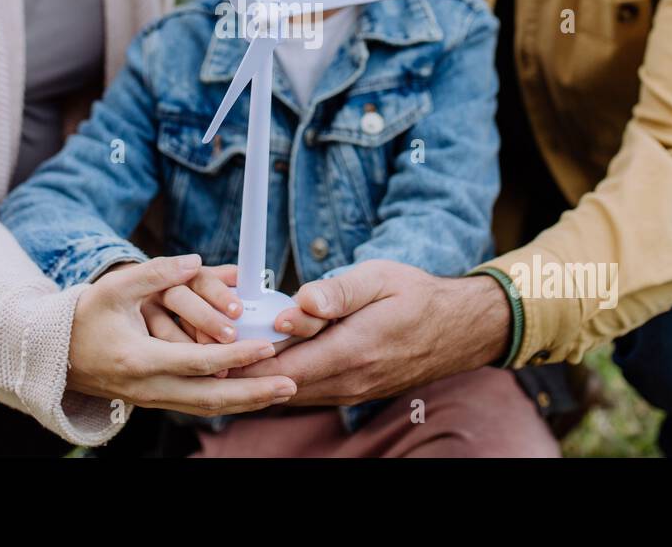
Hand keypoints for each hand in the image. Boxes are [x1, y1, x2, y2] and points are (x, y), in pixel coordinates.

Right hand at [68, 255, 296, 414]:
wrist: (51, 354)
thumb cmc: (82, 316)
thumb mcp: (114, 288)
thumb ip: (155, 272)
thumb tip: (195, 261)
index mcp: (138, 359)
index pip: (197, 362)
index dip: (235, 355)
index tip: (266, 347)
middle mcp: (147, 387)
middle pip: (210, 397)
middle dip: (253, 393)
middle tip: (291, 383)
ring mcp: (150, 399)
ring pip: (206, 407)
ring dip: (246, 401)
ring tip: (281, 391)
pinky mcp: (154, 400)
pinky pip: (196, 404)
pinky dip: (226, 399)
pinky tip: (251, 392)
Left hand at [227, 260, 511, 405]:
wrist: (460, 329)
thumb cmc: (417, 295)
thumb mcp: (379, 278)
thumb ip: (337, 292)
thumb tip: (299, 304)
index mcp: (352, 351)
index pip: (283, 369)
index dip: (245, 362)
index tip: (213, 348)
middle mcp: (350, 381)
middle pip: (280, 384)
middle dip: (246, 367)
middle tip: (211, 346)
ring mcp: (353, 392)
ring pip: (292, 391)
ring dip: (263, 373)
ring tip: (231, 349)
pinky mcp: (354, 392)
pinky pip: (309, 389)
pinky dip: (284, 375)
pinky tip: (270, 354)